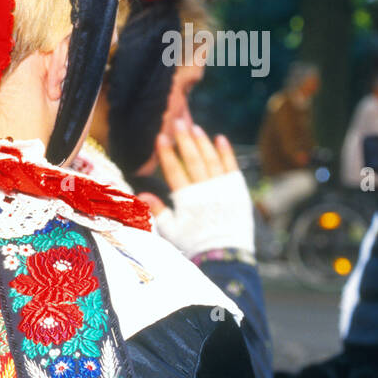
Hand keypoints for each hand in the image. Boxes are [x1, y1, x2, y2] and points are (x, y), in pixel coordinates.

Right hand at [139, 121, 254, 259]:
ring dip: (202, 141)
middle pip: (193, 158)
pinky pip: (232, 166)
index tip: (160, 137)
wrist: (226, 255)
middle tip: (178, 122)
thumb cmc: (195, 243)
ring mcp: (224, 188)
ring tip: (195, 127)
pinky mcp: (238, 190)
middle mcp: (206, 189)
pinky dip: (226, 152)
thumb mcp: (171, 229)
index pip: (174, 169)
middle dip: (184, 139)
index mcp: (187, 199)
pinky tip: (220, 139)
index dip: (167, 153)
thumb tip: (140, 195)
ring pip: (211, 159)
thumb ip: (156, 210)